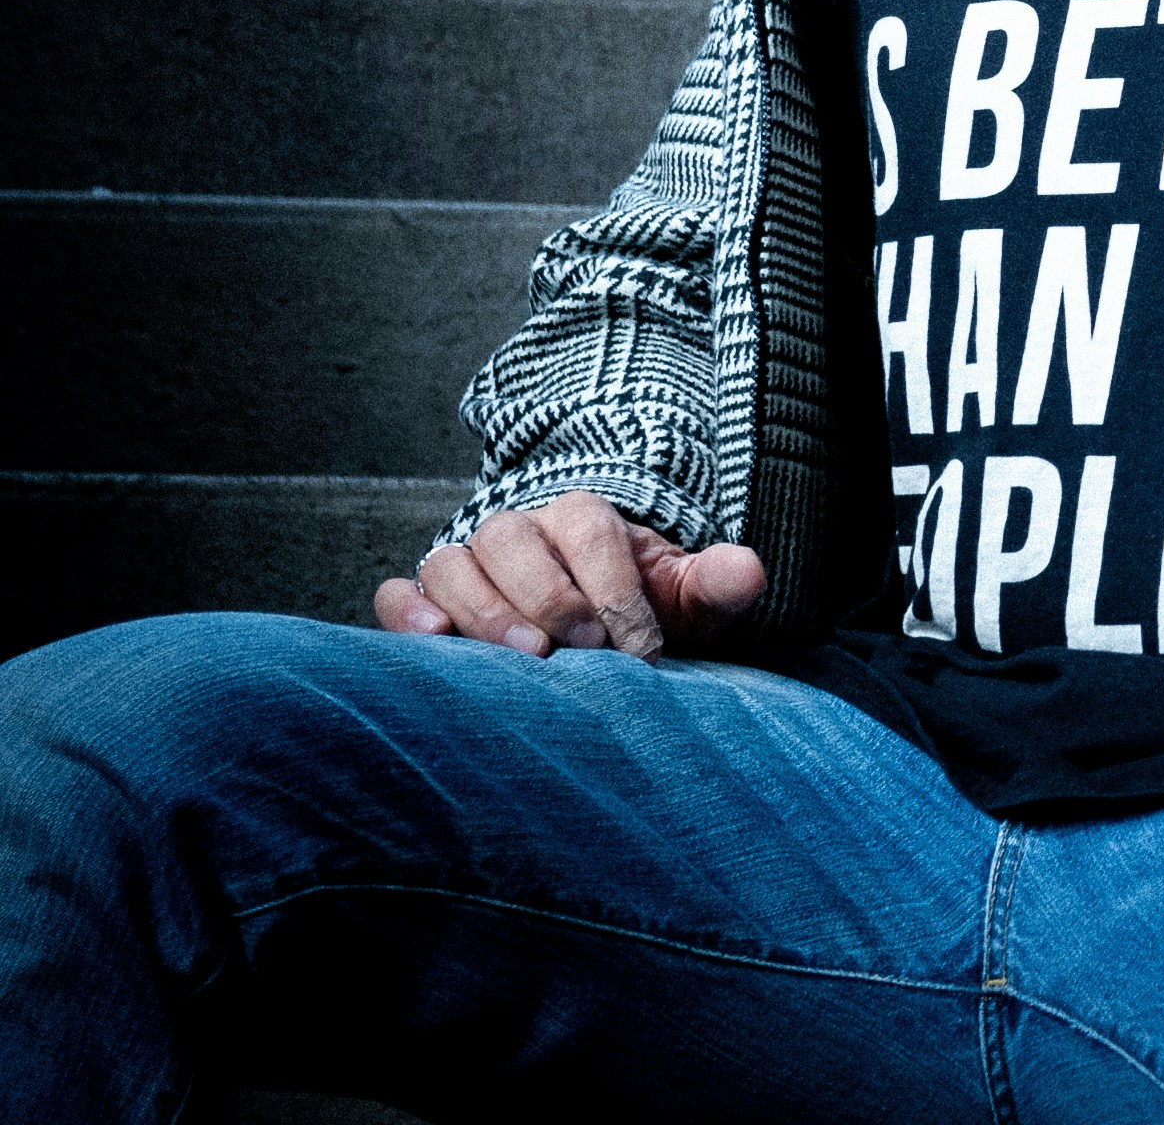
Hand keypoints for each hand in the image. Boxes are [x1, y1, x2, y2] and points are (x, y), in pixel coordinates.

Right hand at [371, 491, 766, 658]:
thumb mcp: (686, 602)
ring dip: (485, 610)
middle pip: (515, 540)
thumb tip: (749, 571)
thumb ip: (716, 584)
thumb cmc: (641, 617)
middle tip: (577, 651)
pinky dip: (409, 610)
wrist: (590, 635)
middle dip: (548, 596)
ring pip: (456, 563)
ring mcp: (468, 561)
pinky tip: (434, 638)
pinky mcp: (427, 598)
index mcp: (585, 519)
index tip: (639, 647)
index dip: (615, 586)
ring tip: (522, 657)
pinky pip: (402, 591)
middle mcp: (520, 531)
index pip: (592, 531)